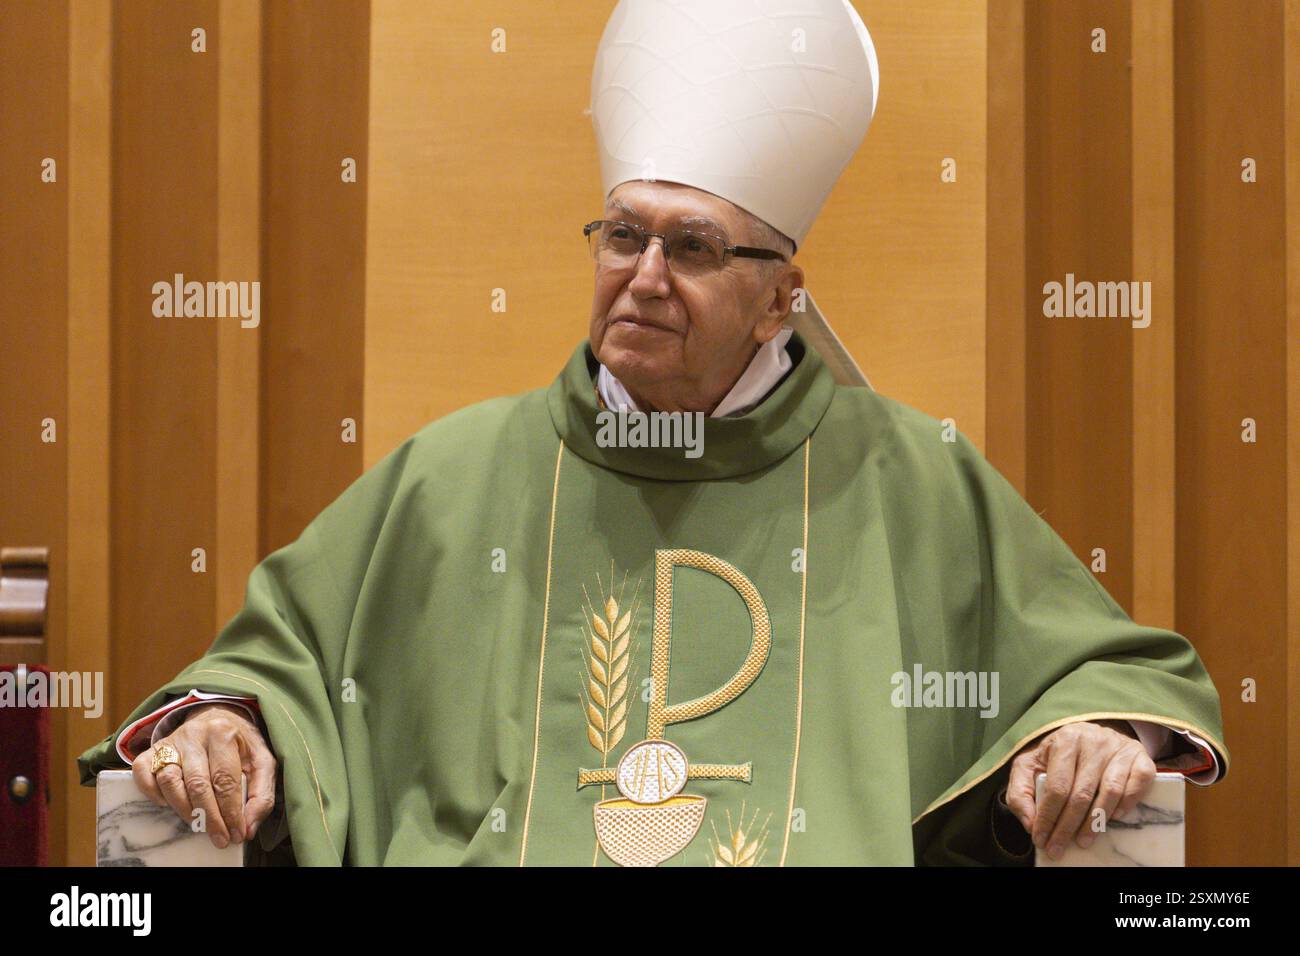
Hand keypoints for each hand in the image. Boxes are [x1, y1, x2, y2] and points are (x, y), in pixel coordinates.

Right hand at [131, 702, 276, 848]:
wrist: (219, 716)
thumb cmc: (241, 744)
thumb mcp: (262, 761)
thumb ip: (261, 794)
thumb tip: (249, 828)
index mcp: (224, 733)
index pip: (225, 780)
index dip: (230, 812)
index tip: (236, 834)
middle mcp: (195, 735)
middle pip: (197, 783)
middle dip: (208, 817)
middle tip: (218, 838)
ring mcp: (172, 740)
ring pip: (169, 780)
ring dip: (183, 808)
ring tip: (197, 823)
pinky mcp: (154, 748)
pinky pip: (142, 771)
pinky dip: (151, 791)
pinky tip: (167, 804)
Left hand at [1005, 719, 1155, 859]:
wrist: (1089, 734)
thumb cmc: (1057, 755)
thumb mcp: (1030, 765)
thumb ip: (1020, 792)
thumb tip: (1030, 823)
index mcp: (1064, 740)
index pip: (1056, 786)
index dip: (1048, 817)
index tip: (1041, 839)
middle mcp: (1093, 740)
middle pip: (1081, 793)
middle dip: (1067, 827)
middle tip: (1058, 848)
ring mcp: (1119, 747)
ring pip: (1110, 791)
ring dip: (1095, 822)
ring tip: (1083, 840)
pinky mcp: (1140, 755)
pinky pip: (1138, 782)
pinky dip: (1127, 803)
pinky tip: (1113, 818)